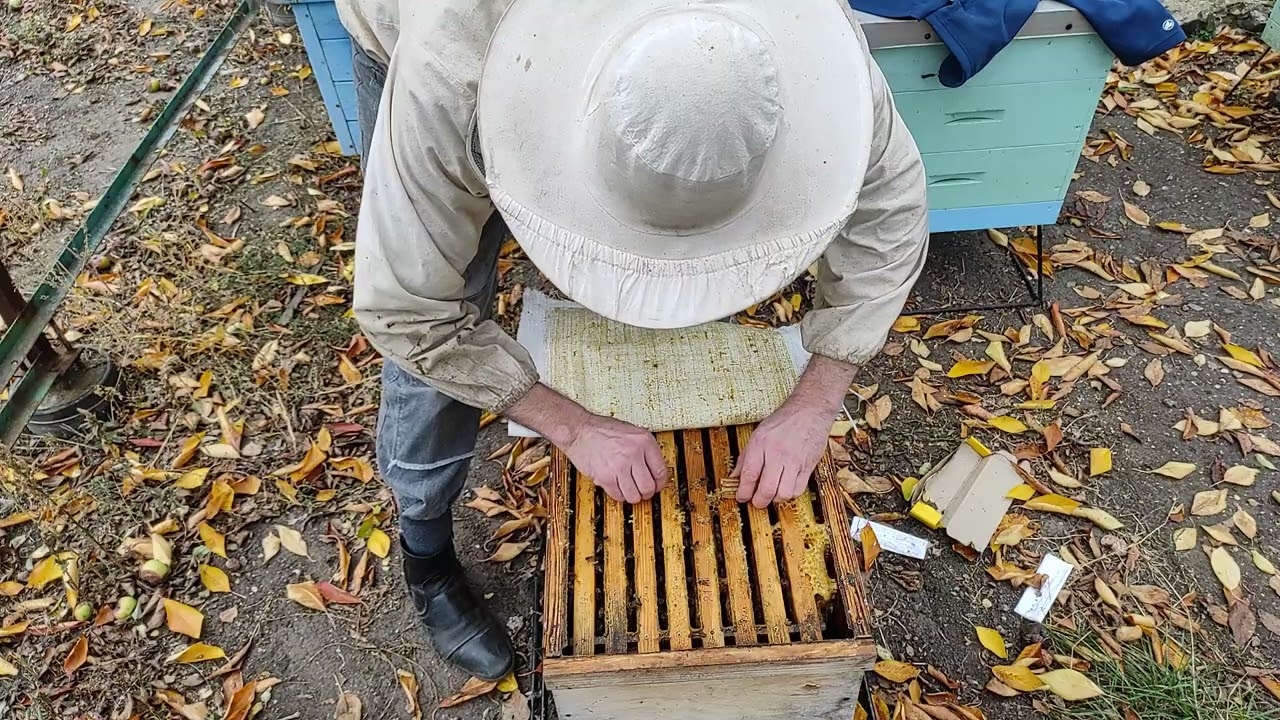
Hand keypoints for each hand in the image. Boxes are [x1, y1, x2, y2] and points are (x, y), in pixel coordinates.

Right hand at [504, 384, 667, 503]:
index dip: (659, 483)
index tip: (656, 485)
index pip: (661, 472)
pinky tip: (616, 487)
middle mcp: (634, 454)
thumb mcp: (632, 432)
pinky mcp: (605, 477)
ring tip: (629, 490)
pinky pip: (618, 496)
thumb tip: (654, 470)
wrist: (579, 430)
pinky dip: (619, 495)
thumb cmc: (603, 430)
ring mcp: (619, 466)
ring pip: (634, 495)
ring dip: (633, 496)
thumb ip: (645, 449)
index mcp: (644, 441)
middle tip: (642, 491)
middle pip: (649, 487)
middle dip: (646, 493)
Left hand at [733, 401, 830, 506]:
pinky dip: (790, 494)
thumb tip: (734, 477)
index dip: (743, 492)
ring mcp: (795, 460)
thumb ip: (745, 457)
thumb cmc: (783, 421)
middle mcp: (777, 453)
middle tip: (756, 501)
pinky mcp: (808, 465)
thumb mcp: (758, 433)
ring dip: (775, 499)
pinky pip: (798, 489)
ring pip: (783, 494)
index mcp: (761, 444)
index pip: (749, 475)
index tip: (741, 497)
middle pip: (766, 489)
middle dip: (758, 501)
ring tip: (772, 493)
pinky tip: (785, 487)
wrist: (811, 410)